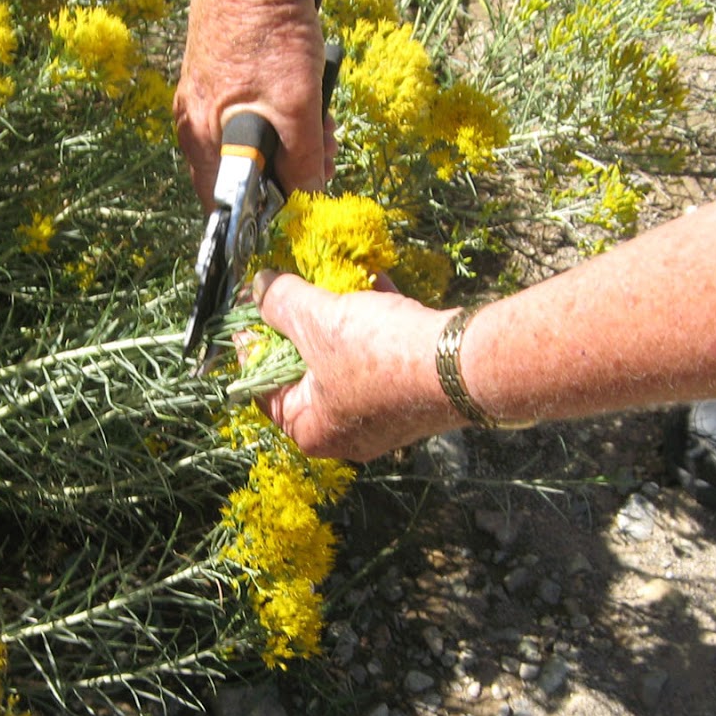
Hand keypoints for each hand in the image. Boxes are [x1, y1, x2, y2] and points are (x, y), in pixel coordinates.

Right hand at [174, 0, 330, 209]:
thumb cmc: (269, 32)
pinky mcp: (222, 64)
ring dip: (293, 132)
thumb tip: (308, 194)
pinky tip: (306, 85)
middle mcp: (194, 117)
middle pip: (244, 166)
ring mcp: (206, 88)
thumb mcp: (297, 106)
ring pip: (254, 133)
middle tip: (324, 147)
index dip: (265, 207)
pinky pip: (253, 102)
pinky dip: (283, 104)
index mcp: (201, 135)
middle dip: (291, 164)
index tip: (303, 197)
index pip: (222, 201)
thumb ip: (302, 158)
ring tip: (322, 112)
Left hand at [249, 270, 462, 460]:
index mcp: (310, 430)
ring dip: (338, 319)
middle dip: (300, 326)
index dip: (254, 342)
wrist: (464, 364)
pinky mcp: (411, 397)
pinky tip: (372, 284)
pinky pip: (380, 358)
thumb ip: (281, 302)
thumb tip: (257, 287)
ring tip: (330, 282)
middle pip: (305, 374)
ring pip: (345, 362)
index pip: (262, 387)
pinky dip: (373, 324)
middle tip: (290, 291)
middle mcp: (344, 434)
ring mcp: (381, 418)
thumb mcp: (318, 320)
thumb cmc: (380, 354)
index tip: (252, 307)